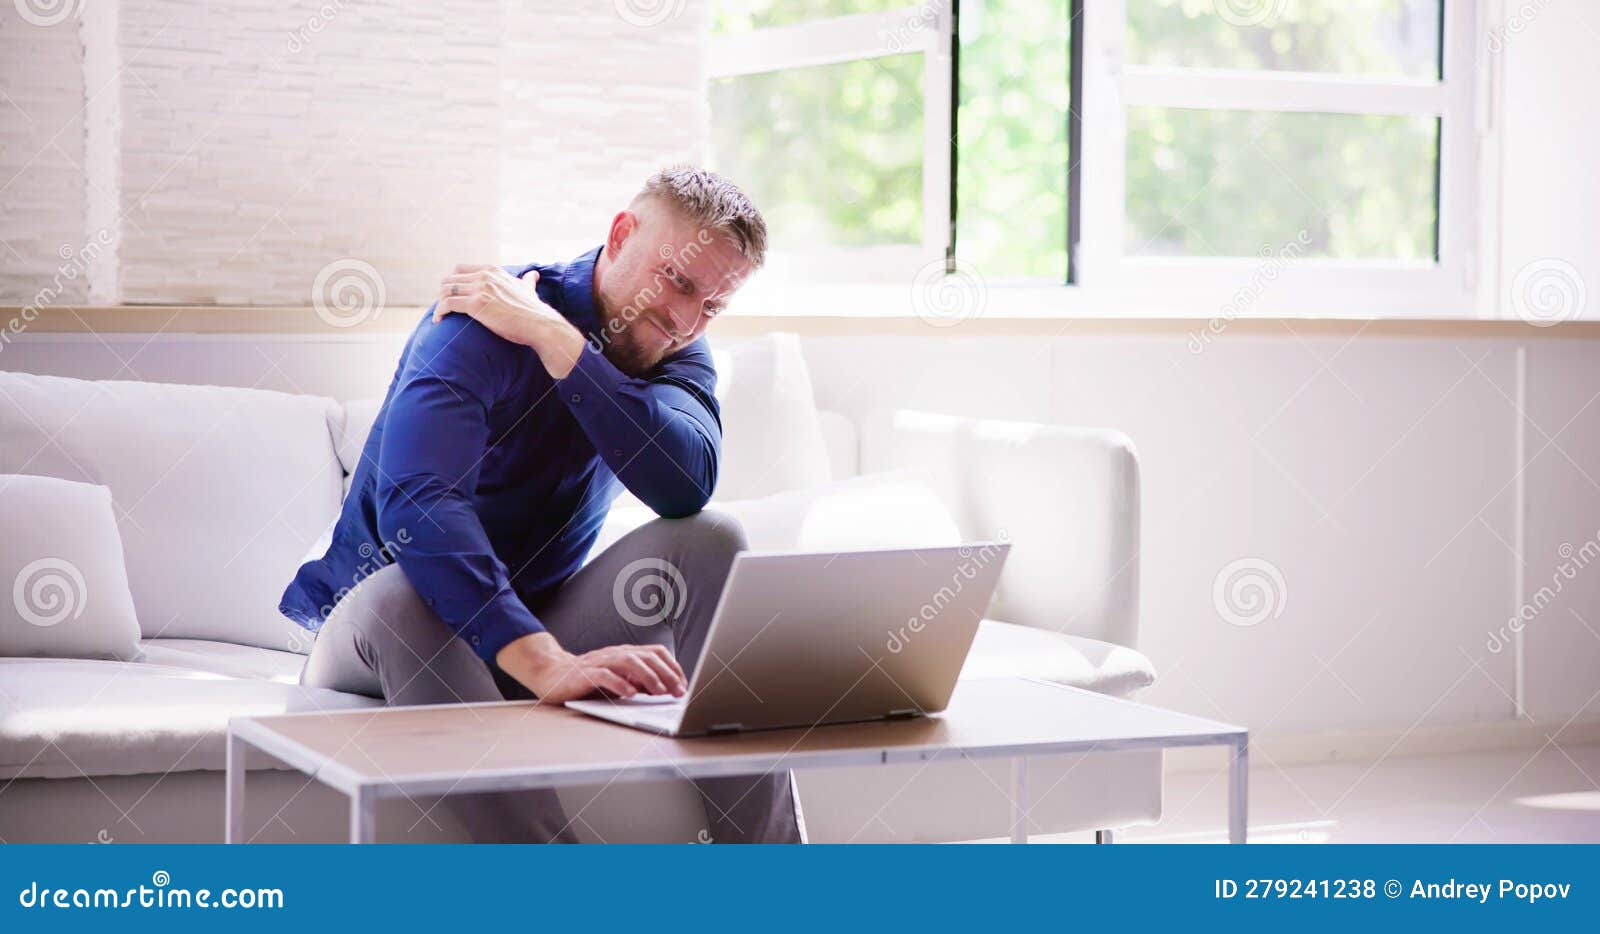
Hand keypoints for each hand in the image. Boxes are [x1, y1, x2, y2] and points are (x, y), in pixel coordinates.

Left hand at [435, 264, 585, 377]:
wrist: (539, 325)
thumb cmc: (533, 311)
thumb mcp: (528, 289)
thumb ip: (527, 281)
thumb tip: (533, 274)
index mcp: (493, 270)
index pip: (460, 269)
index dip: (453, 283)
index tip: (452, 297)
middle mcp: (484, 275)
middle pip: (450, 279)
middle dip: (443, 294)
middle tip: (444, 309)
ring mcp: (480, 288)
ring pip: (446, 290)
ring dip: (439, 303)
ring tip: (440, 316)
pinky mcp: (476, 304)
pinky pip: (448, 303)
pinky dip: (440, 312)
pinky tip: (440, 321)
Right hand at [496, 632, 686, 704]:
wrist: (550, 674)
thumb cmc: (586, 679)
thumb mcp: (617, 680)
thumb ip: (638, 681)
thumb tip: (664, 690)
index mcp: (624, 653)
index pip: (655, 653)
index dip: (672, 667)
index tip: (684, 684)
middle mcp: (614, 654)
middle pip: (646, 657)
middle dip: (666, 674)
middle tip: (678, 691)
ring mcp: (599, 662)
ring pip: (628, 662)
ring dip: (647, 676)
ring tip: (659, 691)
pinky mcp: (584, 674)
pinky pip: (604, 675)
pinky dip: (619, 683)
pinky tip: (630, 693)